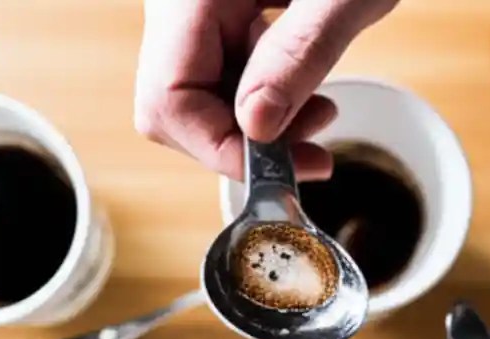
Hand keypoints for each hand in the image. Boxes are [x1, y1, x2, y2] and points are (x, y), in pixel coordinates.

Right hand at [134, 0, 398, 178]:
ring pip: (197, 97)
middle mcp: (179, 1)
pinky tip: (306, 92)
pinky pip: (220, 73)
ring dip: (256, 126)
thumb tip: (255, 127)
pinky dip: (263, 98)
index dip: (219, 149)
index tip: (280, 170)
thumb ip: (300, 54)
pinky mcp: (217, 13)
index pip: (170, 99)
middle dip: (240, 141)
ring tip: (320, 115)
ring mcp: (194, 8)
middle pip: (175, 105)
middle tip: (309, 148)